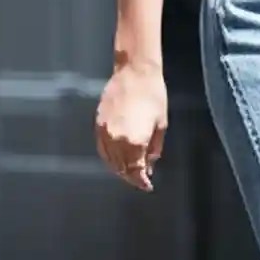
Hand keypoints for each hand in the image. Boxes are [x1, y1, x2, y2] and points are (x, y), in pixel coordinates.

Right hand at [95, 62, 167, 191]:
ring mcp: (105, 131)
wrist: (136, 72)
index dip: (141, 181)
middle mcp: (117, 140)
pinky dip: (108, 157)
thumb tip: (148, 166)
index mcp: (135, 142)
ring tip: (130, 171)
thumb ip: (153, 150)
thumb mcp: (160, 126)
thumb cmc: (154, 97)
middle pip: (121, 168)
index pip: (135, 171)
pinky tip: (116, 159)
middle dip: (131, 176)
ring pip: (109, 160)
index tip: (147, 186)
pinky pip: (101, 148)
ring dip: (119, 169)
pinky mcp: (98, 123)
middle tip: (140, 180)